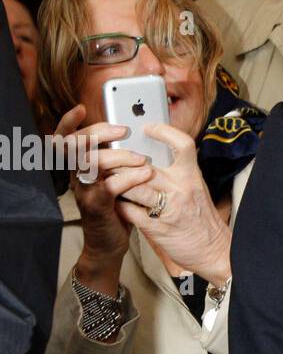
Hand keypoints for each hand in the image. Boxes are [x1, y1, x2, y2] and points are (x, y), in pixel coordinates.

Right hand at [57, 103, 147, 275]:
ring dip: (119, 155)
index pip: (65, 139)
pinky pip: (109, 186)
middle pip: (75, 144)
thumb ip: (118, 159)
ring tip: (143, 158)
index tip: (80, 108)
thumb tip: (137, 134)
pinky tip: (146, 174)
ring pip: (91, 163)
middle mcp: (77, 176)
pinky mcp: (97, 207)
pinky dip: (129, 177)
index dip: (68, 122)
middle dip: (98, 132)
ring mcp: (85, 191)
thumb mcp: (114, 179)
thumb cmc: (115, 208)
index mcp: (80, 167)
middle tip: (123, 131)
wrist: (108, 245)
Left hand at [111, 121, 231, 286]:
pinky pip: (129, 210)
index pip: (182, 145)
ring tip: (106, 178)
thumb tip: (151, 157)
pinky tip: (112, 200)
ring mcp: (168, 209)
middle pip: (145, 167)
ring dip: (116, 182)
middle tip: (109, 157)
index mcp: (192, 177)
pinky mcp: (156, 228)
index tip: (148, 128)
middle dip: (123, 162)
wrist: (213, 251)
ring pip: (134, 187)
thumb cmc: (202, 219)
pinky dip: (118, 204)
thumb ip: (177, 173)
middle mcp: (181, 190)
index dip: (165, 132)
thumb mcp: (196, 189)